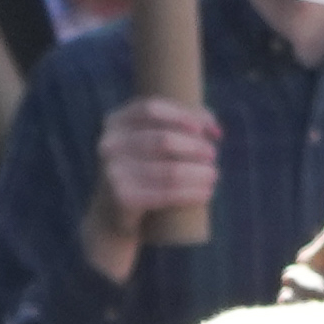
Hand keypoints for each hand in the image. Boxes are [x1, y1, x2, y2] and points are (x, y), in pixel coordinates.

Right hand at [84, 97, 221, 279]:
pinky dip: (191, 193)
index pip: (151, 109)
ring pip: (170, 170)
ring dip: (199, 173)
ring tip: (213, 175)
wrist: (113, 214)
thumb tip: (214, 130)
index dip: (181, 115)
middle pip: (164, 140)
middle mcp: (109, 144)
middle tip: (212, 155)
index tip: (203, 128)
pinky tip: (206, 193)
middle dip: (195, 146)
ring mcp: (113, 172)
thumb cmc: (142, 169)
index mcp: (115, 122)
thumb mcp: (152, 142)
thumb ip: (183, 125)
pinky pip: (166, 194)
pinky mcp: (123, 198)